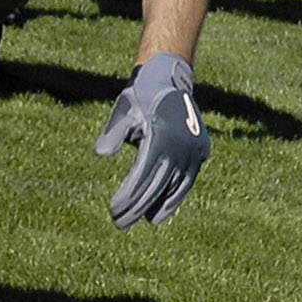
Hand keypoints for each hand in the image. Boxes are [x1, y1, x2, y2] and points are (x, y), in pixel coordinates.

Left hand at [94, 52, 209, 226]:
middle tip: (120, 223)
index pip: (141, 178)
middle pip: (156, 187)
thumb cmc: (141, 96)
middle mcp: (180, 147)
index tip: (113, 211)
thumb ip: (113, 133)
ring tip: (145, 221)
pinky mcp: (201, 151)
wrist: (170, 78)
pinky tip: (164, 210)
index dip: (127, 198)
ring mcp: (193, 150)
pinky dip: (176, 197)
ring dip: (159, 207)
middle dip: (137, 208)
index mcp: (160, 137)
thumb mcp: (124, 110)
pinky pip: (187, 181)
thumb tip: (100, 154)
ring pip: (175, 188)